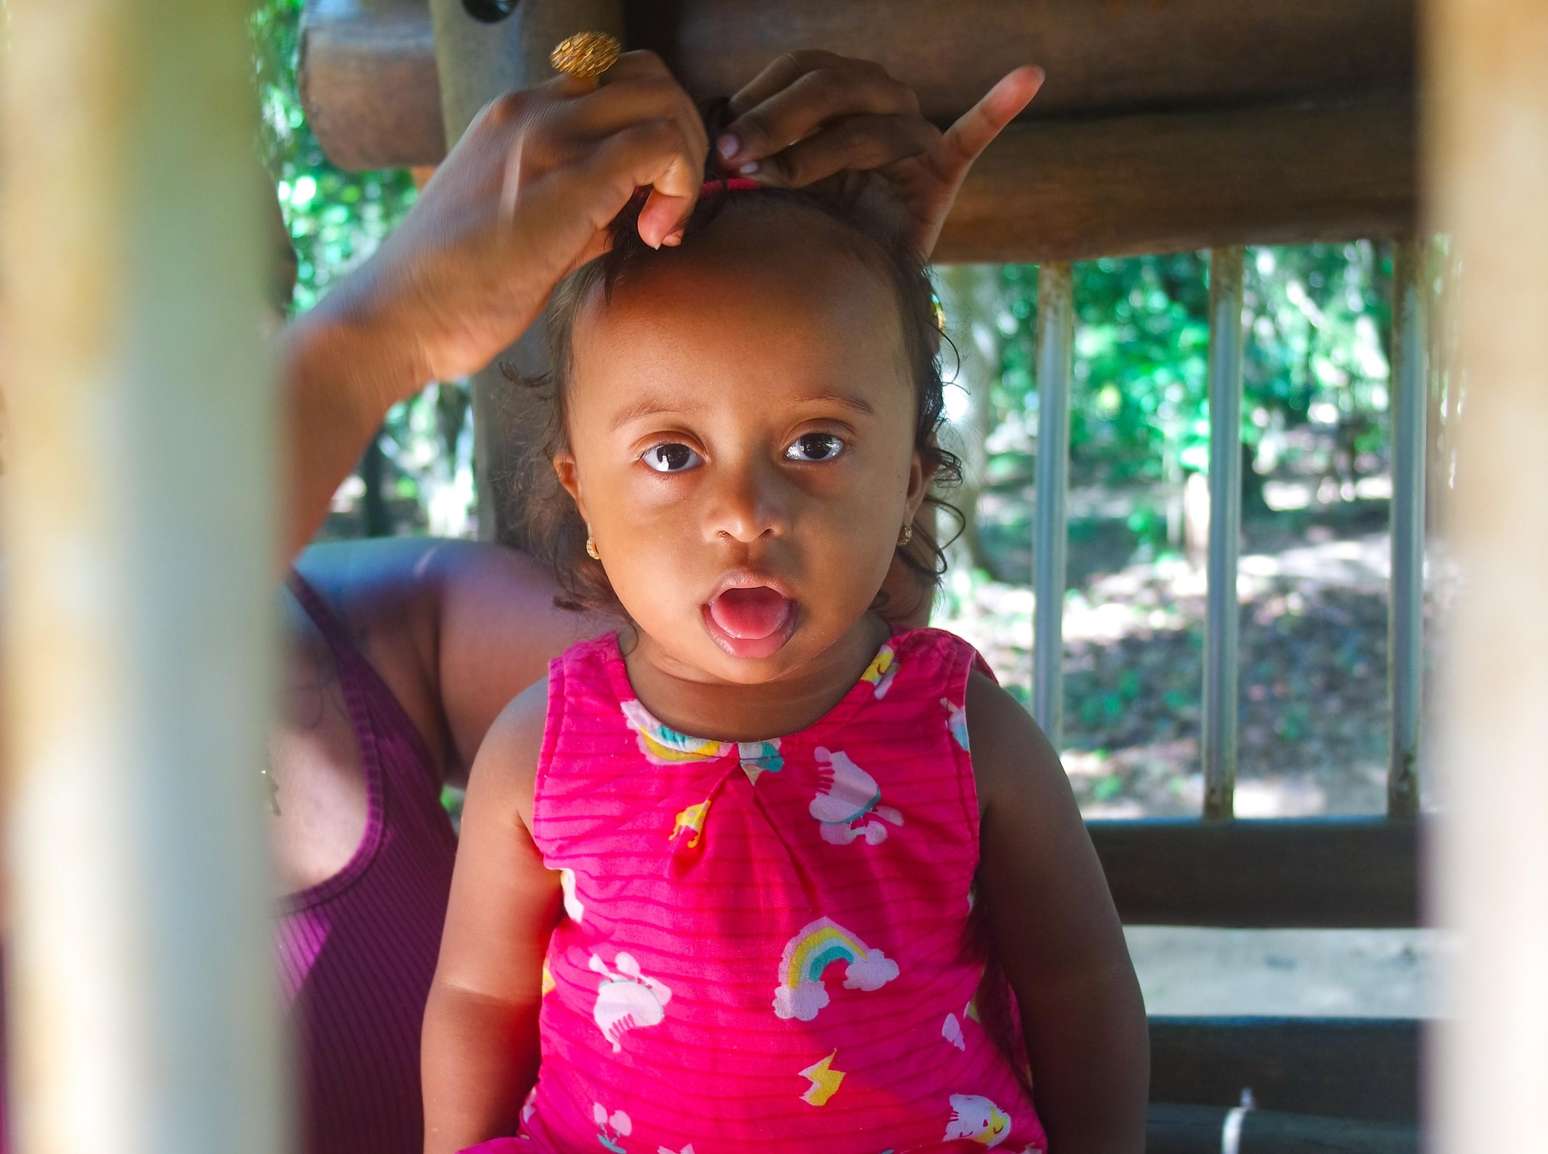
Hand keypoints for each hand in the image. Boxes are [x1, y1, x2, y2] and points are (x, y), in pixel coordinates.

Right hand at [331, 51, 706, 384]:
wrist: (396, 316)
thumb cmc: (455, 291)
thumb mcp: (524, 235)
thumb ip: (578, 215)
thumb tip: (625, 218)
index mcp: (516, 118)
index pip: (615, 84)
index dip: (653, 134)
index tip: (650, 205)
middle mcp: (530, 111)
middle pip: (647, 77)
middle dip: (683, 138)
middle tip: (670, 211)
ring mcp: (546, 139)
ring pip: (661, 100)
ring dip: (685, 160)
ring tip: (663, 226)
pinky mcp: (565, 182)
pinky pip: (658, 145)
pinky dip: (680, 186)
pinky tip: (654, 237)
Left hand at [716, 52, 1043, 257]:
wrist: (839, 289)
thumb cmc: (794, 232)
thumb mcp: (759, 191)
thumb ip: (743, 162)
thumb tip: (698, 157)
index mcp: (832, 92)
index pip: (800, 70)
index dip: (759, 102)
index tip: (721, 147)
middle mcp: (876, 102)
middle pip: (832, 88)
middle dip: (778, 122)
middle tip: (739, 161)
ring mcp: (910, 136)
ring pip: (871, 127)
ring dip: (818, 153)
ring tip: (776, 179)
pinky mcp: (940, 173)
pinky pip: (972, 136)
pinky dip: (998, 106)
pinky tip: (1026, 76)